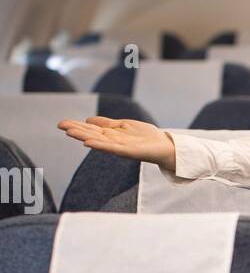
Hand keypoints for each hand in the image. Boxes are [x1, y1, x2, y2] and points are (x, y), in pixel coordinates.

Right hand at [57, 117, 175, 171]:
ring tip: (70, 133)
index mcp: (111, 135)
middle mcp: (113, 141)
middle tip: (61, 126)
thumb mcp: (123, 126)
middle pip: (92, 134)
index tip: (62, 123)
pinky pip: (112, 148)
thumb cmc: (146, 137)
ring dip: (84, 137)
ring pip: (98, 141)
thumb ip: (107, 124)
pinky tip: (89, 143)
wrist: (165, 146)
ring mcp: (120, 147)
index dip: (77, 126)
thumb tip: (88, 120)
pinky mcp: (128, 152)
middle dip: (77, 130)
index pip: (91, 129)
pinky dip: (100, 145)